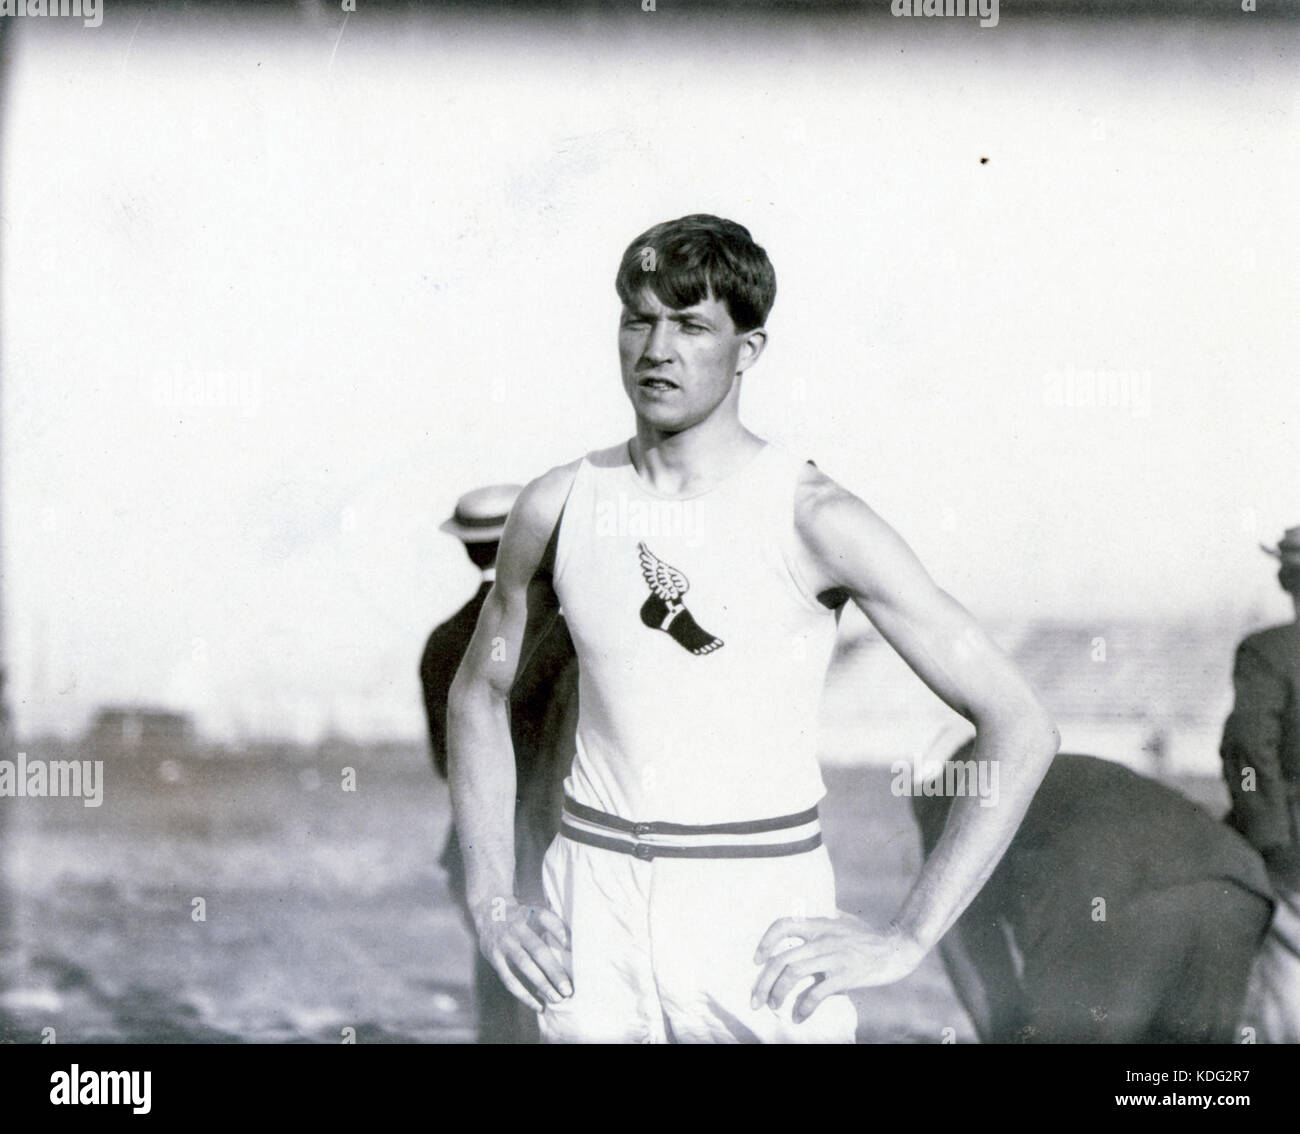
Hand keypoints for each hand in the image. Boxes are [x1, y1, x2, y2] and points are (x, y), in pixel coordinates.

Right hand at [471, 896, 572, 1012]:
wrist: (489, 913)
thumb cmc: (523, 917)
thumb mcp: (536, 912)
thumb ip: (554, 924)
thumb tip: (574, 946)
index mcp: (529, 914)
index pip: (546, 919)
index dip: (560, 931)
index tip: (572, 947)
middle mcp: (516, 928)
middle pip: (538, 950)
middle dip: (554, 971)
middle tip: (568, 989)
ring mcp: (504, 943)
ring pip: (524, 966)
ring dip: (541, 985)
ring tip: (557, 999)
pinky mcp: (495, 958)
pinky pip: (510, 980)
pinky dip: (524, 995)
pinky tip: (539, 1005)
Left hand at [751, 913, 926, 1023]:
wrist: (898, 946)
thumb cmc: (869, 935)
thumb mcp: (843, 921)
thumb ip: (823, 922)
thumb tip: (804, 922)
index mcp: (819, 925)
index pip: (783, 925)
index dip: (765, 942)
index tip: (756, 960)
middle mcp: (822, 939)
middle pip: (782, 959)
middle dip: (763, 982)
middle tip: (756, 1000)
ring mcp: (833, 957)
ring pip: (793, 974)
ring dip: (778, 993)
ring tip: (774, 1006)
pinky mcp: (846, 975)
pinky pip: (817, 992)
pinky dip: (803, 1007)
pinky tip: (799, 1016)